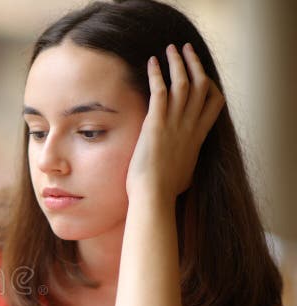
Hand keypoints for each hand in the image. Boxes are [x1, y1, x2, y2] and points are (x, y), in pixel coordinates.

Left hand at [126, 43, 225, 201]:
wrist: (154, 196)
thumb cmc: (165, 191)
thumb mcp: (185, 174)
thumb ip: (186, 163)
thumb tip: (183, 168)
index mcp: (198, 137)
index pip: (214, 103)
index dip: (211, 85)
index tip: (204, 76)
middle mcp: (190, 126)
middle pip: (201, 85)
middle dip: (195, 64)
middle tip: (187, 50)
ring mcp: (174, 124)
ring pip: (183, 83)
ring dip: (178, 63)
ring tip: (171, 48)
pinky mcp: (156, 124)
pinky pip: (159, 91)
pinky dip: (156, 74)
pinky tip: (152, 62)